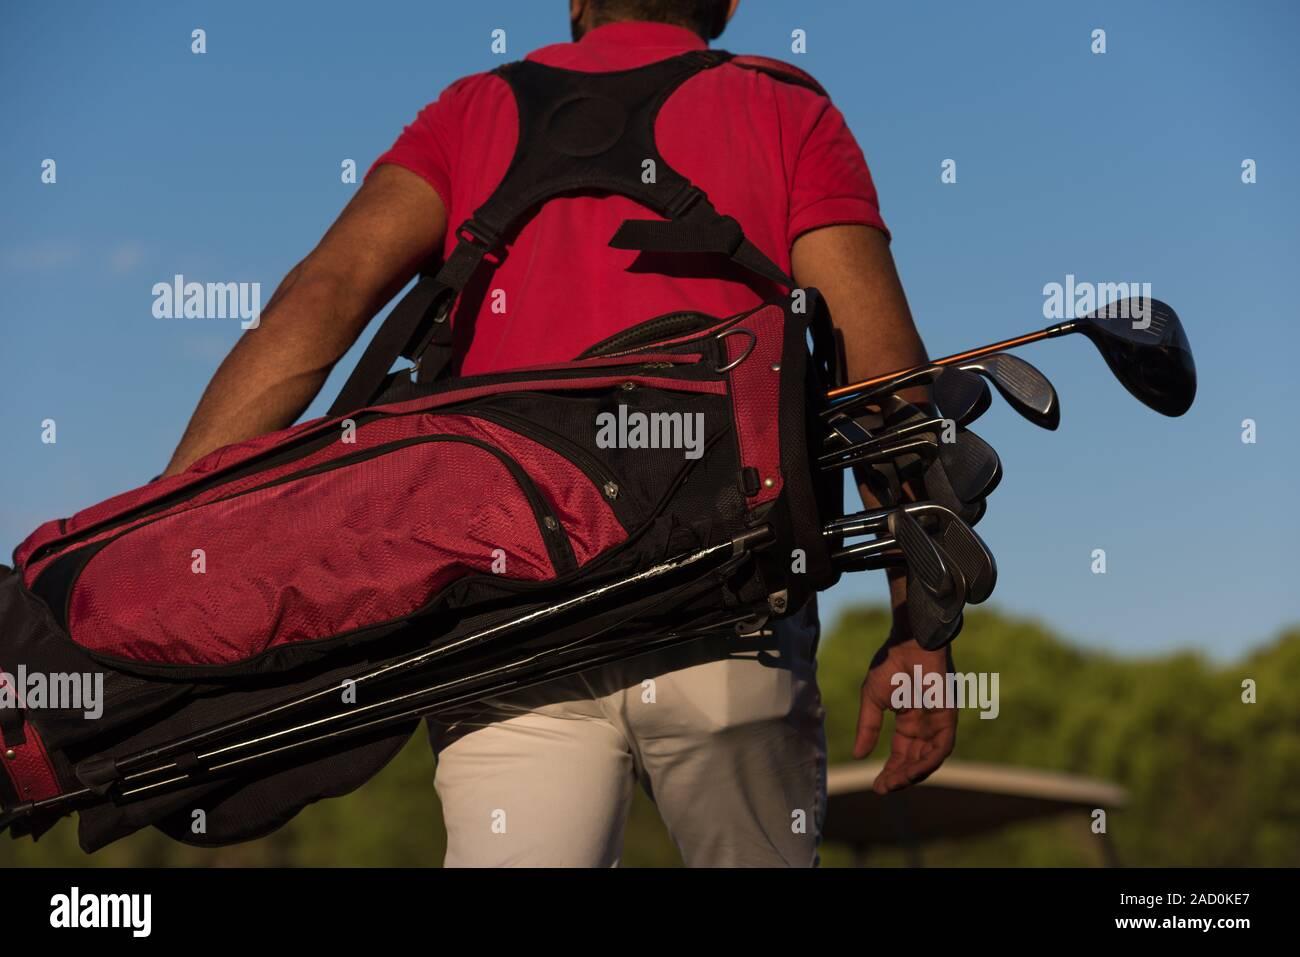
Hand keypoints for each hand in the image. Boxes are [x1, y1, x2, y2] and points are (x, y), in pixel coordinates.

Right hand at [854, 631, 956, 793]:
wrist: (908, 644)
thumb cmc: (890, 665)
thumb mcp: (872, 700)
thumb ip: (867, 728)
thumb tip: (858, 756)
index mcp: (908, 721)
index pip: (901, 753)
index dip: (890, 770)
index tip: (876, 785)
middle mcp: (925, 725)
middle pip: (915, 760)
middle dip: (899, 777)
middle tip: (883, 788)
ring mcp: (938, 722)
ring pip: (929, 759)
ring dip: (913, 774)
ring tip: (894, 783)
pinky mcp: (948, 717)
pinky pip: (941, 747)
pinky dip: (928, 762)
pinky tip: (911, 771)